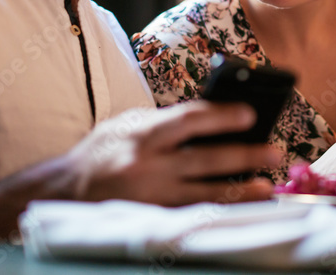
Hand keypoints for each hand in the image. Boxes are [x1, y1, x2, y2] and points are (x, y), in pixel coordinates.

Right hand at [63, 101, 280, 205]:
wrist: (62, 192)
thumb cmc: (103, 151)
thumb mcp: (128, 125)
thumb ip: (165, 122)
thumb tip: (214, 118)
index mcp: (142, 134)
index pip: (188, 119)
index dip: (221, 116)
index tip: (250, 114)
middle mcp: (146, 166)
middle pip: (204, 159)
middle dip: (244, 155)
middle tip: (273, 151)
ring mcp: (149, 198)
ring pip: (203, 196)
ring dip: (240, 191)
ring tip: (267, 187)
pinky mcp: (150, 221)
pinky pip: (192, 218)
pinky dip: (219, 214)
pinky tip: (240, 210)